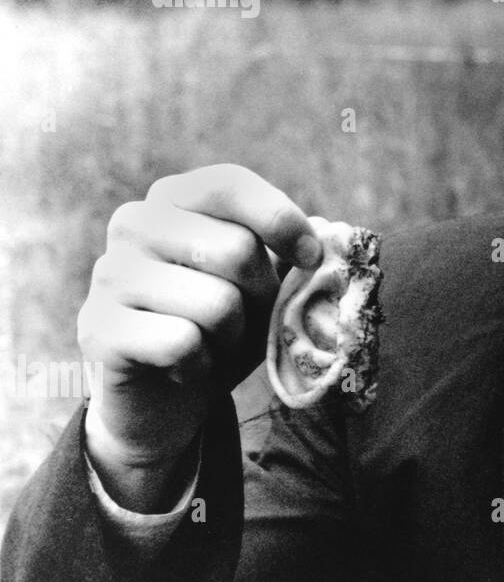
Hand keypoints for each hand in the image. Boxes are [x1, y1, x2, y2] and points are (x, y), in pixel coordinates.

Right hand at [78, 164, 321, 508]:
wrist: (164, 397)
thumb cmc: (223, 327)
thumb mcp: (264, 284)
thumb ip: (290, 254)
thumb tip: (327, 243)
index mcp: (173, 198)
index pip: (229, 184)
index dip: (281, 220)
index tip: (311, 258)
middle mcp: (134, 224)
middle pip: (236, 250)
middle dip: (262, 296)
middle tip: (247, 319)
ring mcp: (109, 275)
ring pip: (216, 303)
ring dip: (232, 337)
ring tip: (213, 343)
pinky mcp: (99, 330)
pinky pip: (183, 343)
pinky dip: (201, 365)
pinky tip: (186, 367)